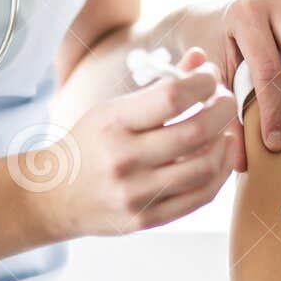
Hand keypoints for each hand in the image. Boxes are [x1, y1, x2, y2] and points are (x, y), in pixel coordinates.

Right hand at [32, 48, 238, 238]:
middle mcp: (123, 159)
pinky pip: (200, 197)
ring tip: (226, 129)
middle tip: (226, 100)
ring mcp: (135, 193)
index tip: (211, 77)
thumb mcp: (113, 109)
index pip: (172, 96)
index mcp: (112, 123)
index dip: (204, 82)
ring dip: (225, 143)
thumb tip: (202, 60)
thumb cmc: (89, 144)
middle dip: (223, 110)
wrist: (54, 196)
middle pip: (196, 131)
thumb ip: (160, 86)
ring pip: (204, 167)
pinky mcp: (147, 219)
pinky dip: (219, 173)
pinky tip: (221, 156)